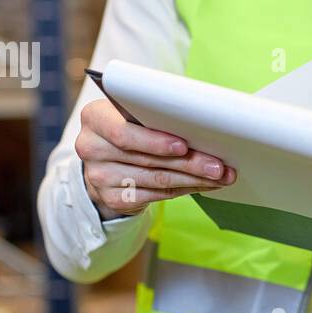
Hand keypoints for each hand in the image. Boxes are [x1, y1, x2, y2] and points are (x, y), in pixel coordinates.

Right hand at [76, 98, 235, 218]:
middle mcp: (91, 147)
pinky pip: (156, 195)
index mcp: (95, 117)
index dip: (155, 141)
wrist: (105, 161)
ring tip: (220, 176)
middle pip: (147, 159)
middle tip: (218, 166)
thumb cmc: (130, 128)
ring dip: (193, 179)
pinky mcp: (114, 198)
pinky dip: (185, 189)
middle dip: (189, 162)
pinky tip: (204, 184)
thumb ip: (155, 115)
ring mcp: (100, 177)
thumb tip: (200, 126)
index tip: (183, 145)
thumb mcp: (134, 114)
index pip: (123, 132)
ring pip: (156, 180)